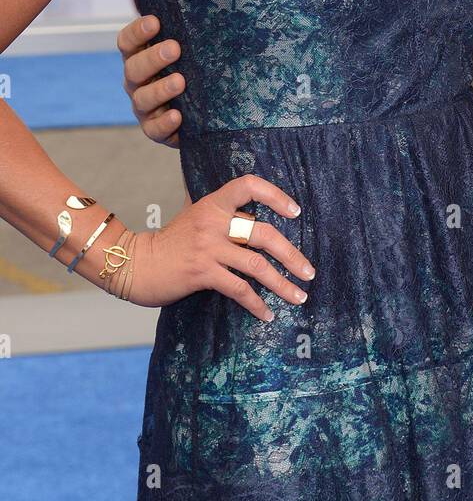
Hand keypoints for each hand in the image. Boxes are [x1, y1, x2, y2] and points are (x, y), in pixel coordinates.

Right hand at [118, 14, 185, 146]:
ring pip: (143, 98)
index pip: (128, 41)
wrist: (204, 109)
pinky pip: (153, 129)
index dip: (138, 31)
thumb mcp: (191, 47)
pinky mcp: (155, 129)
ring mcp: (143, 106)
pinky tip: (178, 116)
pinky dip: (164, 123)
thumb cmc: (194, 67)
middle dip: (153, 57)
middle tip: (175, 48)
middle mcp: (137, 81)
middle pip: (134, 68)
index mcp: (140, 56)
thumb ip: (186, 26)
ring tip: (181, 81)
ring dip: (161, 89)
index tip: (156, 21)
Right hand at [127, 174, 314, 322]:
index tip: (295, 212)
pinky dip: (256, 303)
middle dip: (292, 255)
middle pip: (264, 233)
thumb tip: (250, 207)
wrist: (135, 263)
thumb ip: (219, 209)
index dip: (275, 195)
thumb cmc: (169, 241)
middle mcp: (213, 222)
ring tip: (299, 297)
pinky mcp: (202, 273)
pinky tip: (267, 314)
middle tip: (309, 271)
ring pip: (256, 265)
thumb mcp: (192, 214)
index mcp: (213, 204)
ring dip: (282, 284)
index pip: (248, 186)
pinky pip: (238, 289)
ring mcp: (208, 248)